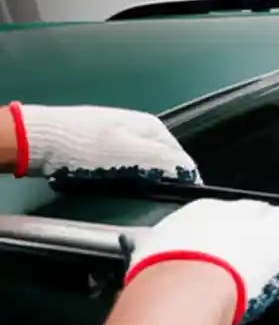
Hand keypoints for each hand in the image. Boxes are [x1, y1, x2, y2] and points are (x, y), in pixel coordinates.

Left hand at [8, 102, 198, 182]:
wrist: (41, 140)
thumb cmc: (85, 147)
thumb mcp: (133, 154)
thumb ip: (166, 161)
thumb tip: (191, 172)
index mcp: (153, 127)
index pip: (182, 158)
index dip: (183, 180)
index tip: (176, 198)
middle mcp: (140, 128)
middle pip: (163, 162)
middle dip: (159, 180)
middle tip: (146, 194)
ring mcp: (121, 136)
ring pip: (143, 165)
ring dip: (138, 180)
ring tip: (123, 187)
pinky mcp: (103, 147)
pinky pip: (123, 166)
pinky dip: (120, 177)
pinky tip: (108, 181)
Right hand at [122, 199, 278, 324]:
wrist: (187, 282)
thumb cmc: (164, 276)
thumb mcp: (151, 260)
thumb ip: (158, 260)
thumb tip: (146, 269)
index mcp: (198, 213)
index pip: (224, 216)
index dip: (235, 233)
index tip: (238, 247)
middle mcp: (234, 211)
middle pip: (258, 215)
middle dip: (265, 231)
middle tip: (269, 251)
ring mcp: (264, 222)